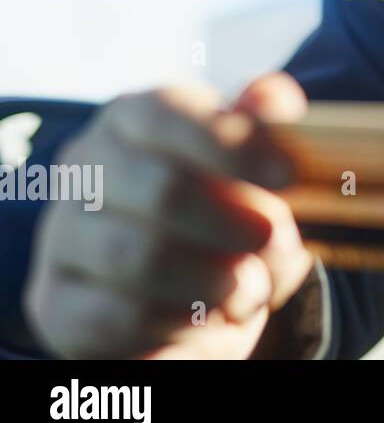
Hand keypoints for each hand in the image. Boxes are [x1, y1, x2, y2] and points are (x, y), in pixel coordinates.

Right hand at [22, 73, 314, 358]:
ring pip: (141, 257)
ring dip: (217, 279)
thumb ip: (269, 130)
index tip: (287, 174)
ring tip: (251, 286)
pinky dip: (181, 323)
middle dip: (236, 221)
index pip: (170, 113)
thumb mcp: (260, 168)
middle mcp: (88, 166)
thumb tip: (270, 100)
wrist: (193, 293)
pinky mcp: (57, 304)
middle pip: (162, 189)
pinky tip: (208, 317)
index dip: (233, 143)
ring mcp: (64, 234)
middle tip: (277, 240)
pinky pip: (120, 317)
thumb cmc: (233, 211)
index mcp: (136, 115)